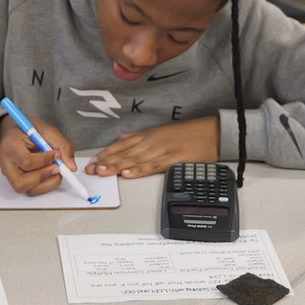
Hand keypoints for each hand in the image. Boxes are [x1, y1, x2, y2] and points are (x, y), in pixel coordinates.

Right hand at [0, 114, 76, 195]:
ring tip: (54, 168)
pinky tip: (49, 171)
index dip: (45, 160)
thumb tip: (70, 166)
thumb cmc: (27, 129)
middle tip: (57, 167)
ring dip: (47, 182)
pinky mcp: (15, 180)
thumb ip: (61, 145)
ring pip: (27, 190)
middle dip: (44, 177)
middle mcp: (6, 163)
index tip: (56, 154)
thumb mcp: (46, 129)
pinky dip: (45, 183)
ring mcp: (9, 174)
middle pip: (22, 183)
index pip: (26, 161)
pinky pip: (31, 190)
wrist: (14, 131)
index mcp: (10, 146)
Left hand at [87, 117, 219, 177]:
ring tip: (103, 172)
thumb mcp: (162, 130)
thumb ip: (140, 136)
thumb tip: (123, 138)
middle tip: (92, 169)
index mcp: (149, 134)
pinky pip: (153, 166)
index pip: (122, 145)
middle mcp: (152, 141)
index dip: (107, 153)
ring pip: (135, 160)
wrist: (212, 133)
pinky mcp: (172, 159)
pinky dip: (139, 170)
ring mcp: (162, 150)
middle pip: (125, 153)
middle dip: (107, 162)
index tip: (94, 160)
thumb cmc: (189, 132)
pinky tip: (128, 174)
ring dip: (117, 166)